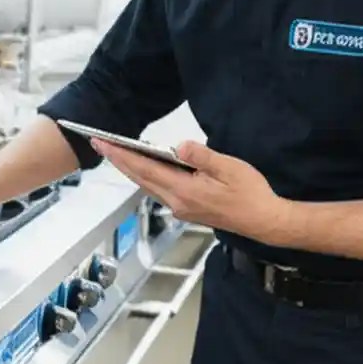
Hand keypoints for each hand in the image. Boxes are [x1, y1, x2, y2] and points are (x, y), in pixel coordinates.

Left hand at [92, 139, 289, 245]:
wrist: (263, 221)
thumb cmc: (250, 192)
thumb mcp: (229, 168)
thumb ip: (202, 157)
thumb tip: (180, 146)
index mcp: (184, 191)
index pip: (145, 169)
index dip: (122, 155)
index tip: (103, 142)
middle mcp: (176, 202)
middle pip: (140, 179)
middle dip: (118, 160)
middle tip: (99, 143)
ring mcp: (180, 208)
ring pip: (147, 185)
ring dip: (130, 168)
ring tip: (116, 151)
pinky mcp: (187, 209)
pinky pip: (158, 189)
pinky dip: (146, 176)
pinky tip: (143, 166)